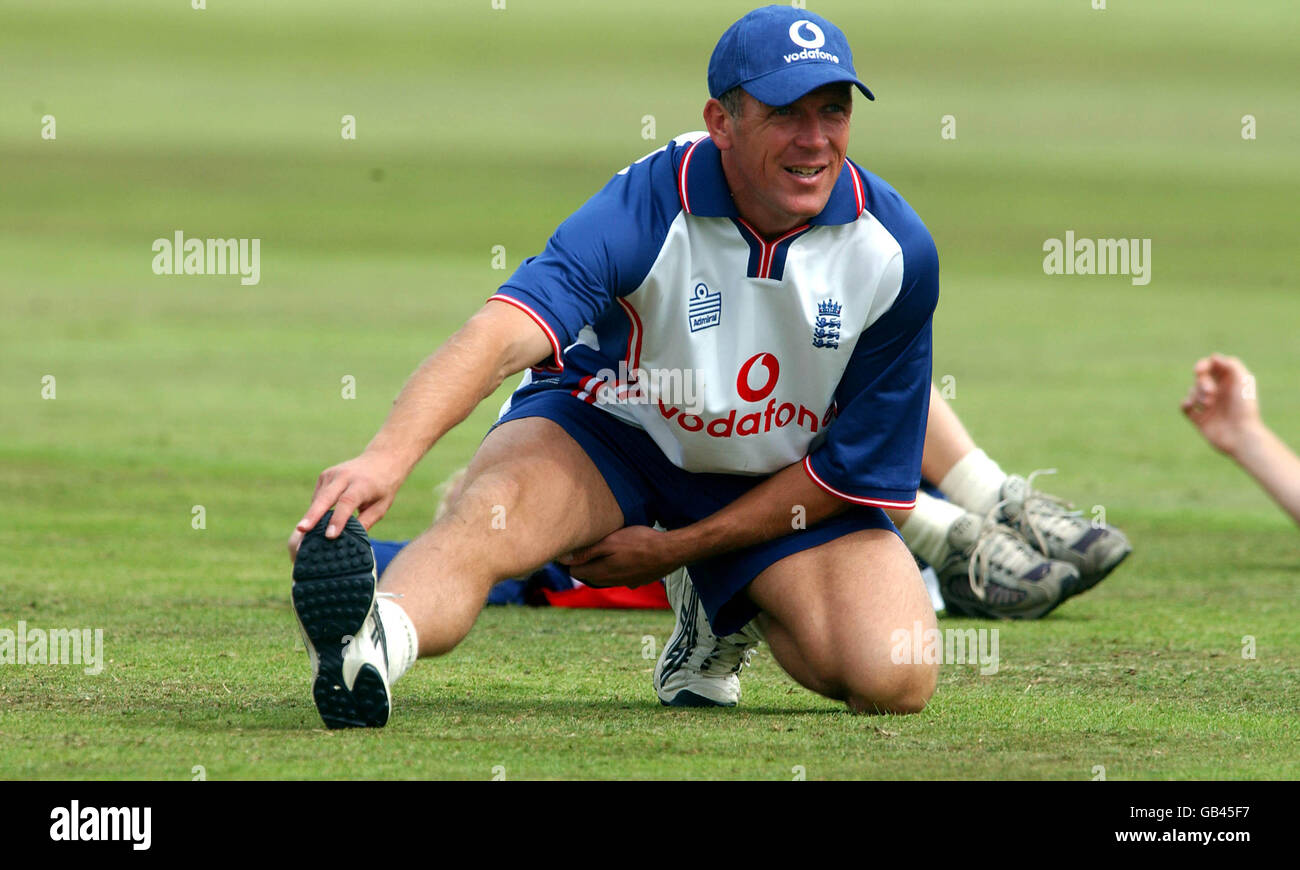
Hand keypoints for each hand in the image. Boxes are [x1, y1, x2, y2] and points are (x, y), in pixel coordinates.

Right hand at [287, 451, 405, 561]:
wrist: (381, 459)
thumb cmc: (383, 487)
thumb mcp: (381, 506)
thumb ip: (365, 522)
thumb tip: (349, 541)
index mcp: (362, 484)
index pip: (347, 502)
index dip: (338, 519)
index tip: (330, 535)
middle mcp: (345, 476)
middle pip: (326, 497)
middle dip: (312, 515)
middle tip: (301, 530)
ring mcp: (332, 474)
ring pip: (318, 499)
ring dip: (310, 518)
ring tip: (303, 537)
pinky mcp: (325, 475)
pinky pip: (318, 497)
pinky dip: (316, 510)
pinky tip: (317, 522)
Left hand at [559, 525, 682, 587]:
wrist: (670, 552)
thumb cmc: (639, 542)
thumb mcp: (610, 542)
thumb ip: (587, 552)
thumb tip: (564, 559)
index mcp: (601, 572)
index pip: (575, 571)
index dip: (571, 560)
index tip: (572, 547)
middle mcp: (611, 582)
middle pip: (589, 575)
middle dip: (584, 563)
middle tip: (586, 546)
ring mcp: (625, 583)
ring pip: (605, 577)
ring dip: (601, 566)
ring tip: (605, 550)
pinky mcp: (637, 581)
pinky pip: (620, 577)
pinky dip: (616, 569)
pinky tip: (624, 557)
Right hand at [1180, 353, 1262, 456]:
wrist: (1241, 436)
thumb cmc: (1244, 408)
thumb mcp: (1243, 381)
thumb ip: (1231, 365)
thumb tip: (1214, 357)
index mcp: (1230, 382)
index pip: (1213, 366)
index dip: (1204, 365)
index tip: (1200, 370)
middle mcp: (1219, 392)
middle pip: (1201, 378)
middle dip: (1202, 383)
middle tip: (1211, 393)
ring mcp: (1208, 406)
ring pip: (1192, 391)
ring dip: (1197, 394)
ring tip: (1208, 405)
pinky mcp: (1199, 419)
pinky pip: (1185, 406)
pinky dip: (1185, 403)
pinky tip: (1190, 406)